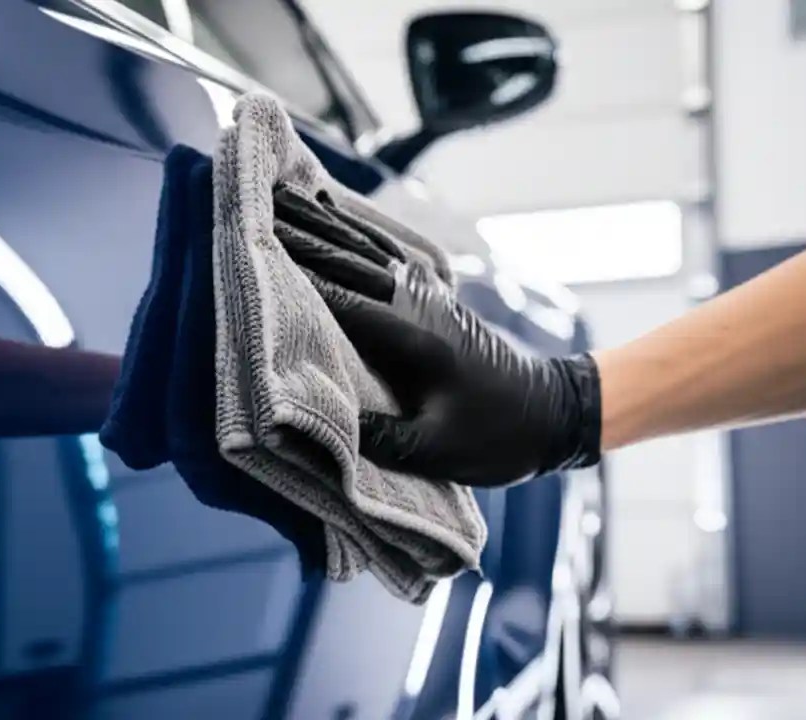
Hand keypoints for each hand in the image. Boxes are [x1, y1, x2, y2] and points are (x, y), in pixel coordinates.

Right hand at [274, 193, 600, 486]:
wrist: (552, 413)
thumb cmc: (495, 436)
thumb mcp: (435, 451)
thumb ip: (378, 438)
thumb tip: (319, 421)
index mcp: (411, 338)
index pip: (340, 298)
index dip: (297, 273)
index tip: (257, 247)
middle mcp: (414, 304)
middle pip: (344, 260)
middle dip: (298, 234)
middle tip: (253, 205)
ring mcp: (424, 294)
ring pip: (361, 248)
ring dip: (319, 222)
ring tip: (280, 195)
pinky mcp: (429, 294)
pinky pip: (380, 251)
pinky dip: (351, 228)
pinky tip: (332, 209)